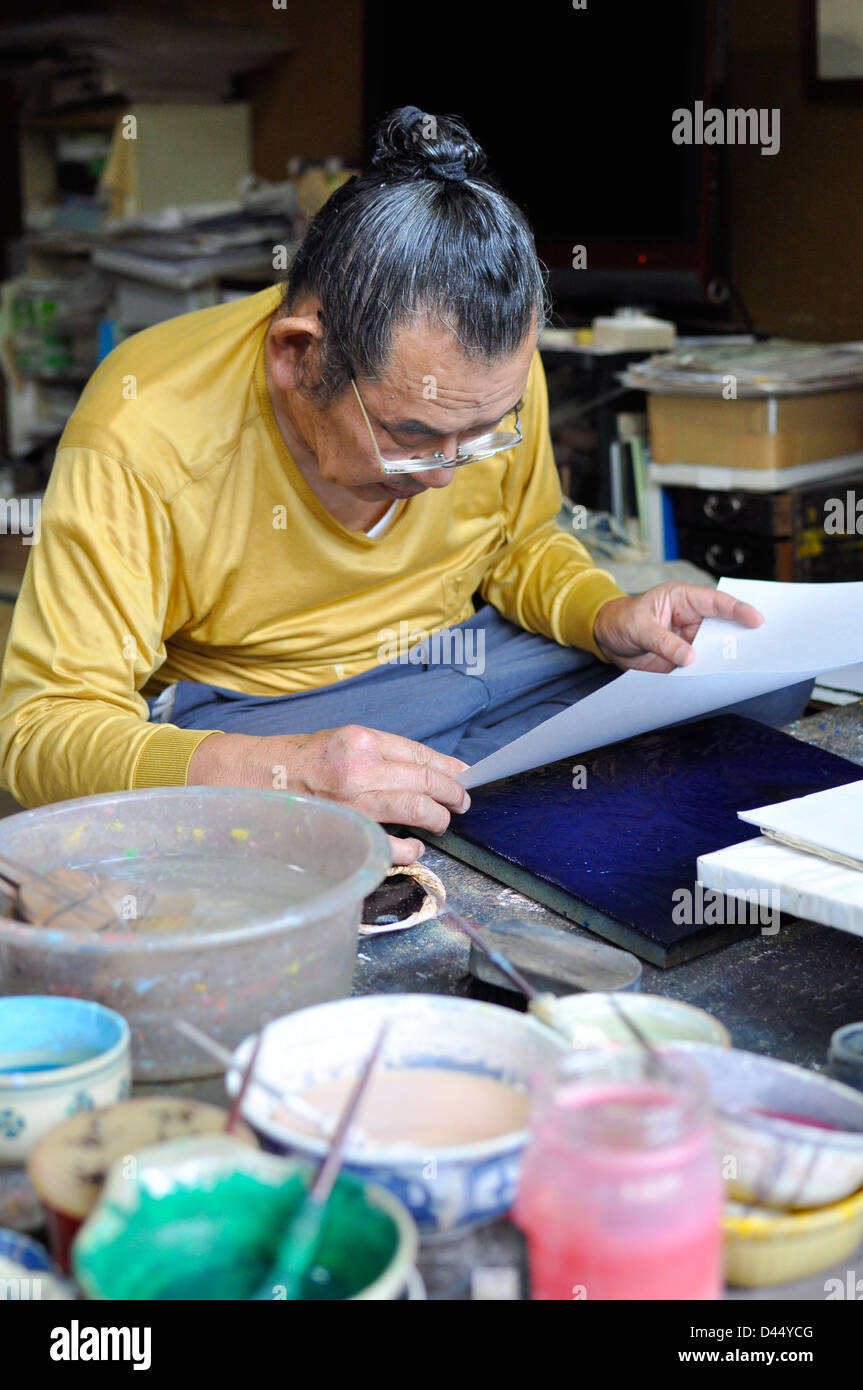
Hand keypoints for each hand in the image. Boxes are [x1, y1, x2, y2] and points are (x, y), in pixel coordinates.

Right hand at [187, 724, 469, 864]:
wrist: (249, 780)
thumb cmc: (298, 763)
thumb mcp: (341, 741)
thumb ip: (381, 754)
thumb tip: (429, 771)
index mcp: (361, 741)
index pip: (420, 755)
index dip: (449, 769)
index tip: (464, 777)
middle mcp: (359, 769)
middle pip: (425, 782)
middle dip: (452, 794)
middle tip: (461, 802)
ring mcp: (352, 804)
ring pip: (416, 810)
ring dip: (438, 818)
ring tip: (442, 822)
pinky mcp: (344, 832)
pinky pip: (391, 845)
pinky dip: (411, 849)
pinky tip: (415, 848)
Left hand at [593, 581, 762, 672]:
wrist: (605, 639)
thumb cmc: (621, 621)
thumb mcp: (639, 627)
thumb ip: (663, 642)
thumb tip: (689, 658)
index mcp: (683, 599)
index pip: (715, 602)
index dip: (737, 610)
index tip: (756, 620)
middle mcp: (691, 619)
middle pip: (723, 627)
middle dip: (740, 637)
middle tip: (760, 649)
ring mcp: (689, 640)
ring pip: (715, 649)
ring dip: (726, 659)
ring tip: (744, 668)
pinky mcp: (683, 659)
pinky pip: (700, 667)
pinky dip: (709, 674)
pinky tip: (720, 681)